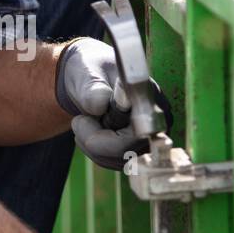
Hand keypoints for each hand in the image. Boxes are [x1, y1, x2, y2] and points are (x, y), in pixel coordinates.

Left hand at [55, 38, 171, 170]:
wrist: (89, 77)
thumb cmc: (89, 70)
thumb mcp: (86, 72)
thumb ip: (93, 88)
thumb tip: (100, 105)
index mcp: (149, 95)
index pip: (139, 130)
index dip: (110, 138)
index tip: (80, 122)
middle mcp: (156, 119)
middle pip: (129, 150)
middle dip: (94, 141)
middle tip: (77, 120)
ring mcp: (149, 136)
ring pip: (119, 160)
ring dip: (92, 146)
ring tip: (81, 120)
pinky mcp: (137, 148)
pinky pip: (114, 162)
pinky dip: (96, 151)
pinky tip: (89, 131)